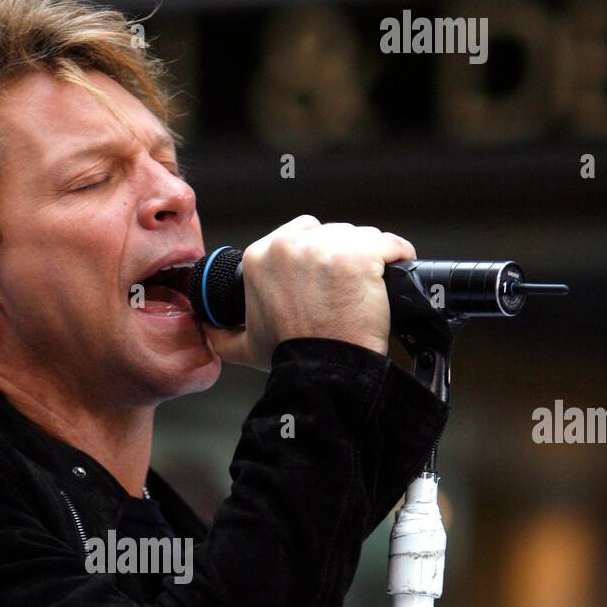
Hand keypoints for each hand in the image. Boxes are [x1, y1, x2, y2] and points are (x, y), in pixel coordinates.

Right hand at [205, 216, 415, 369]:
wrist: (323, 372)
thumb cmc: (290, 357)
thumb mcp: (243, 346)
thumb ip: (222, 333)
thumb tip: (209, 330)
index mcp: (260, 256)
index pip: (299, 235)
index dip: (316, 258)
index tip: (326, 281)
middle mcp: (290, 245)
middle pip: (330, 233)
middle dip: (340, 257)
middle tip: (344, 292)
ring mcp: (328, 248)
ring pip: (360, 237)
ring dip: (367, 258)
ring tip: (365, 291)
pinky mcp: (363, 256)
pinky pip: (390, 244)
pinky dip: (397, 257)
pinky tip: (392, 276)